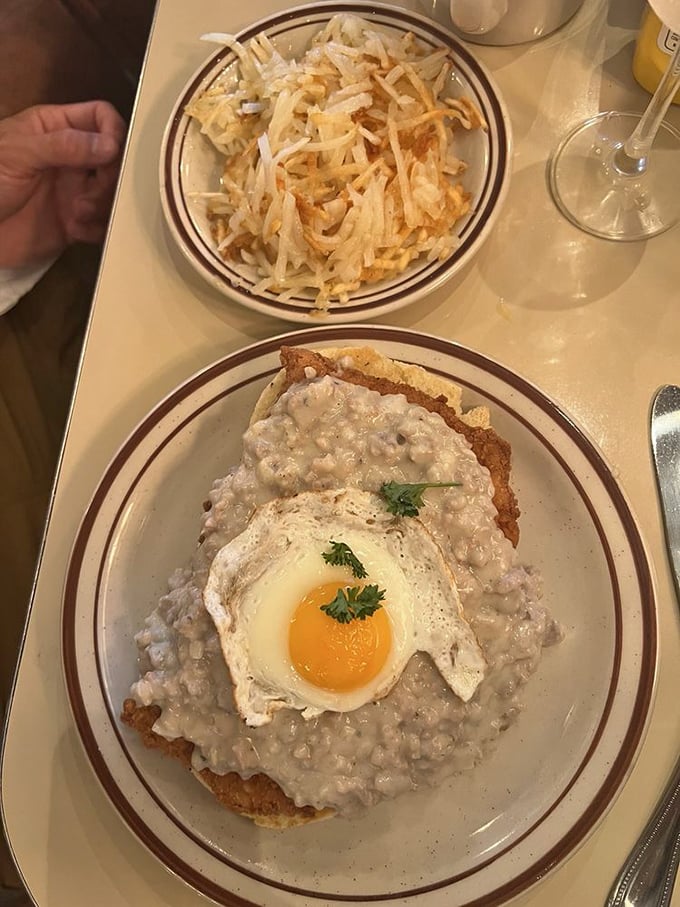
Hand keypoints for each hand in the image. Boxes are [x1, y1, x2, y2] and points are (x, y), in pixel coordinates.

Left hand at [0, 101, 125, 268]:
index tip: (111, 155)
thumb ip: (64, 145)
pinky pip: (102, 225)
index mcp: (56, 129)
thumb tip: (111, 145)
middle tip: (89, 195)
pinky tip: (77, 231)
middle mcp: (71, 159)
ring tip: (78, 214)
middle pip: (114, 159)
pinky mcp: (74, 224)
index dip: (113, 132)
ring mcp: (74, 191)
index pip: (100, 117)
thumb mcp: (19, 153)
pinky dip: (97, 229)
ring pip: (112, 193)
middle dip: (109, 178)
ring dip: (103, 206)